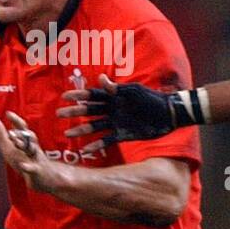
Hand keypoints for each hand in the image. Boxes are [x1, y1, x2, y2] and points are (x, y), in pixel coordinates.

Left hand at [0, 111, 57, 192]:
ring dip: (24, 147)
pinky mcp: (37, 171)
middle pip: (29, 137)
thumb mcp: (10, 147)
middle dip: (21, 135)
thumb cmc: (25, 159)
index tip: (8, 114)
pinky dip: (28, 167)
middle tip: (11, 133)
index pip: (22, 129)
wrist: (43, 178)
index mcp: (25, 141)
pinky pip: (33, 168)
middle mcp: (32, 148)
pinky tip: (23, 165)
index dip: (16, 121)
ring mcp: (36, 159)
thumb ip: (0, 133)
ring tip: (16, 143)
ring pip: (32, 150)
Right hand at [58, 73, 175, 150]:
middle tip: (59, 114)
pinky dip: (96, 145)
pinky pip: (106, 140)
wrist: (170, 115)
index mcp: (114, 97)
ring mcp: (116, 123)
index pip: (93, 95)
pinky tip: (86, 149)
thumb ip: (116, 88)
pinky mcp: (122, 134)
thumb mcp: (134, 91)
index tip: (65, 97)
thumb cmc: (152, 99)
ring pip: (94, 127)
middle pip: (89, 111)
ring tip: (68, 133)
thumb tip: (99, 78)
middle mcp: (112, 110)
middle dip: (74, 112)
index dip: (79, 95)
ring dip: (81, 130)